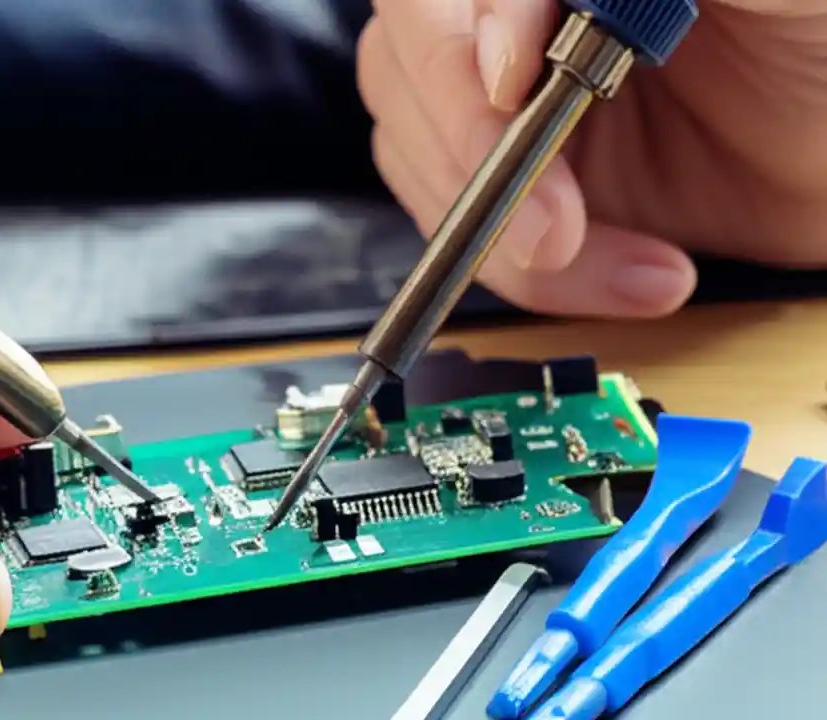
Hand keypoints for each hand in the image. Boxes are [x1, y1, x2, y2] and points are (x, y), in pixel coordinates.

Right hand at [359, 1, 826, 316]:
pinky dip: (532, 273)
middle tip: (553, 224)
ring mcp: (497, 96)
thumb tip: (528, 8)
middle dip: (473, 151)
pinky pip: (460, 225)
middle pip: (409, 60)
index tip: (513, 90)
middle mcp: (511, 15)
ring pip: (419, 152)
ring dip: (507, 231)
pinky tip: (626, 271)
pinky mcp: (501, 174)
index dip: (462, 42)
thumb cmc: (825, 51)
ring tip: (629, 259)